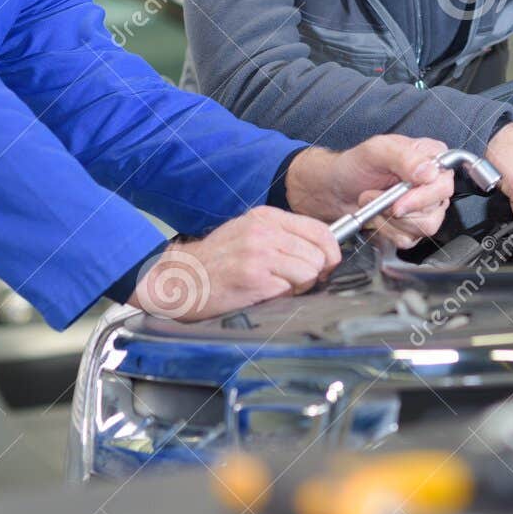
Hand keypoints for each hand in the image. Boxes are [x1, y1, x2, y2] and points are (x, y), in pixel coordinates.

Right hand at [129, 207, 341, 320]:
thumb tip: (323, 252)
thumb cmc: (217, 262)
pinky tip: (263, 294)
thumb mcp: (249, 234)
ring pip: (309, 272)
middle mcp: (263, 231)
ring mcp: (258, 253)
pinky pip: (290, 289)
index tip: (326, 265)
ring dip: (298, 286)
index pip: (320, 230)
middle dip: (313, 273)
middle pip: (319, 254)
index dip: (330, 252)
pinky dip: (282, 296)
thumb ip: (283, 237)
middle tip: (294, 281)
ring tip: (277, 287)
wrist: (181, 280)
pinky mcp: (253, 277)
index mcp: (265, 217)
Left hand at [284, 135, 453, 247]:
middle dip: (398, 209)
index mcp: (431, 158)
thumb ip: (404, 157)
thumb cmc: (355, 165)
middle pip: (434, 211)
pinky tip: (376, 216)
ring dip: (389, 219)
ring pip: (422, 228)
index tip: (399, 203)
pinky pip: (408, 240)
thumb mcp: (376, 151)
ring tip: (371, 201)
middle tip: (373, 196)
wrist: (335, 189)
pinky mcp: (412, 227)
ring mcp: (424, 207)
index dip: (423, 198)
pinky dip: (386, 230)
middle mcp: (432, 183)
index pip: (443, 184)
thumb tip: (429, 172)